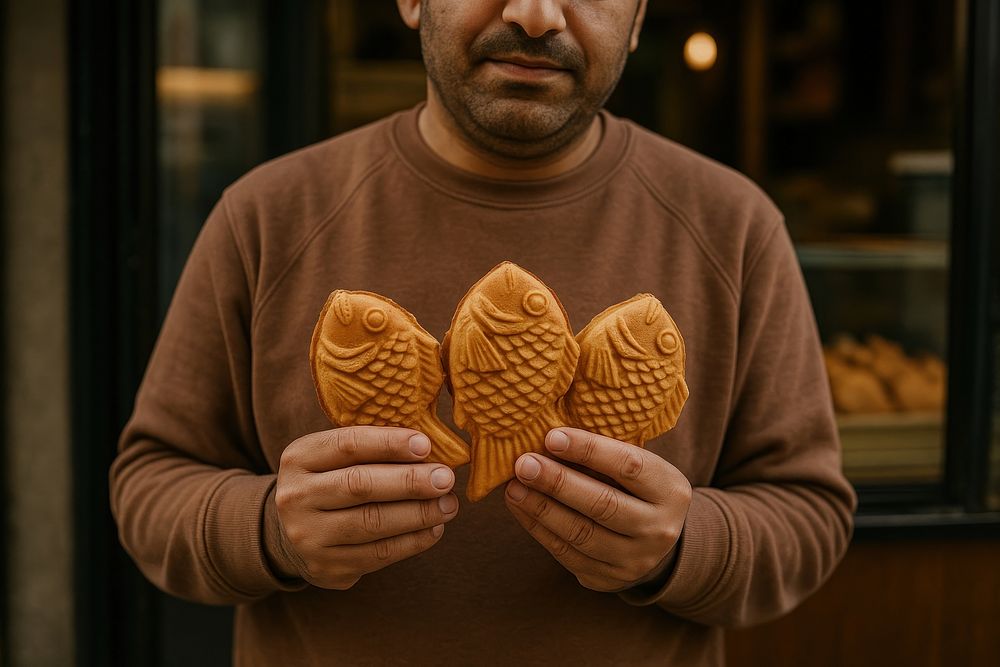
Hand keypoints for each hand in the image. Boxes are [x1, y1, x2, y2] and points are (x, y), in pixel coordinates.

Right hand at [269, 426, 458, 589]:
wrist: (294, 535)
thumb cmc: (331, 483)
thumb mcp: (335, 458)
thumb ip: (373, 449)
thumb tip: (428, 448)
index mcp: (299, 458)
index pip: (347, 445)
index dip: (389, 443)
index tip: (426, 444)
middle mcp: (295, 497)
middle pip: (360, 485)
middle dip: (410, 481)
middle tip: (446, 478)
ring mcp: (307, 537)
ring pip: (372, 523)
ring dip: (419, 513)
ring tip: (448, 504)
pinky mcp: (326, 568)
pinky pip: (378, 554)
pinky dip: (413, 541)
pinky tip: (434, 528)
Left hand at [504, 428, 690, 592]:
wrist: (655, 541)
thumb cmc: (636, 488)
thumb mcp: (639, 466)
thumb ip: (605, 453)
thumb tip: (549, 436)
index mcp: (670, 491)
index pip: (629, 466)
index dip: (589, 450)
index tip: (552, 436)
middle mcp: (659, 529)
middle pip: (603, 505)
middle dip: (558, 482)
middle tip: (523, 464)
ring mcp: (634, 560)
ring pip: (581, 534)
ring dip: (541, 508)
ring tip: (513, 486)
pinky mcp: (607, 578)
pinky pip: (566, 553)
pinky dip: (538, 528)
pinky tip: (519, 507)